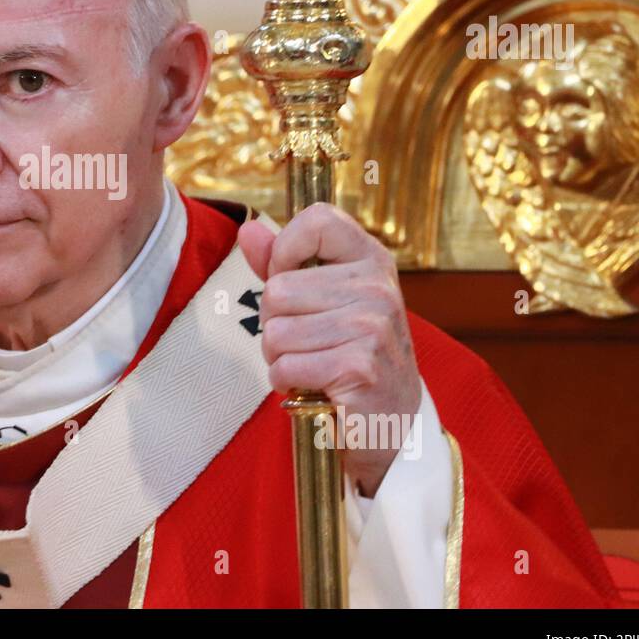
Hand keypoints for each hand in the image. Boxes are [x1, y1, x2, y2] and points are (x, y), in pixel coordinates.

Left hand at [237, 202, 420, 496]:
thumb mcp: (322, 298)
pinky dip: (287, 381)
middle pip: (278, 289)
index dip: (285, 251)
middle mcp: (377, 286)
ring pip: (275, 332)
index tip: (292, 280)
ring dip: (279, 357)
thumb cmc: (348, 350)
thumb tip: (248, 230)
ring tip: (311, 363)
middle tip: (306, 342)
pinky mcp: (359, 367)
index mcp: (371, 259)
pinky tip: (314, 384)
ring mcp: (372, 326)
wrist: (390, 418)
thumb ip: (283, 263)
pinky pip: (284, 366)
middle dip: (275, 323)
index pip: (318, 221)